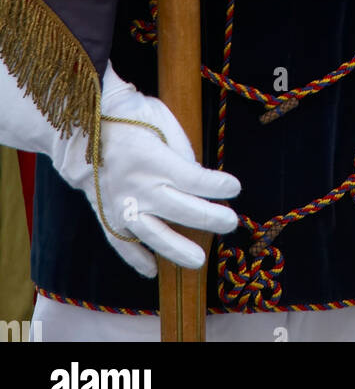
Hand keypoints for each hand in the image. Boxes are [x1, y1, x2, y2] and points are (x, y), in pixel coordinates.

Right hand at [54, 65, 240, 277]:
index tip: (235, 188)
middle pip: (182, 209)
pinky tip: (152, 270)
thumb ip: (182, 148)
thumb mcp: (162, 118)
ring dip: (178, 249)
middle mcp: (139, 186)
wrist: (85, 126)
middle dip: (211, 218)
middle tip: (231, 222)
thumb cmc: (132, 118)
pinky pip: (121, 243)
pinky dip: (136, 259)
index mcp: (154, 159)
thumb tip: (200, 177)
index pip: (195, 179)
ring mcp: (122, 205)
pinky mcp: (107, 215)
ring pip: (153, 234)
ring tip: (199, 260)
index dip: (217, 185)